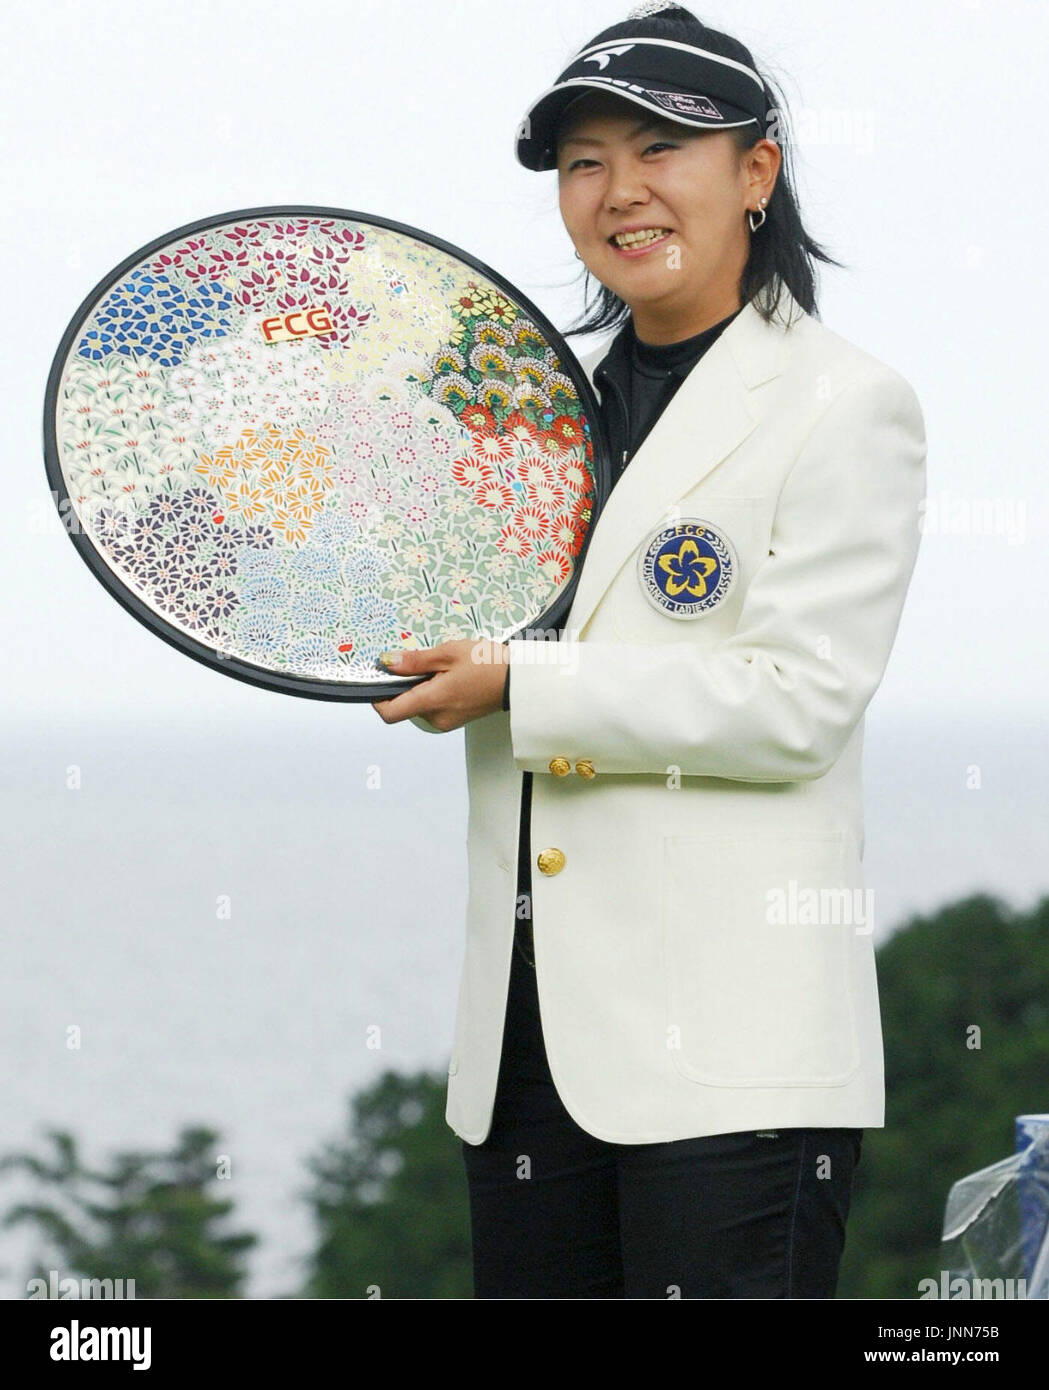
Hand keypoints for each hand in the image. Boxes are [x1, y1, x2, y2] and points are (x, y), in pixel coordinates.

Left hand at [371, 638, 508, 731]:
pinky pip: (433, 707)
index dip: (378, 697)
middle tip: (424, 664)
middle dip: (406, 685)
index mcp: (433, 701)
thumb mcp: (448, 653)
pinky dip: (434, 693)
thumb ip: (415, 661)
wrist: (517, 679)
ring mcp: (446, 721)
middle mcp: (437, 718)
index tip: (381, 679)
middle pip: (404, 706)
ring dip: (422, 688)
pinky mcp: (455, 720)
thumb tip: (388, 663)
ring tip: (443, 669)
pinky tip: (450, 678)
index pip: (389, 713)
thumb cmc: (489, 664)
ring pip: (419, 705)